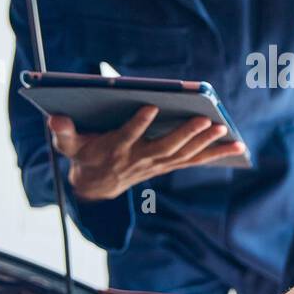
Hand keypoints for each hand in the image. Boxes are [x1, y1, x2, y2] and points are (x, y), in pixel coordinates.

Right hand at [48, 106, 245, 201]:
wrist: (96, 187)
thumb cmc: (83, 156)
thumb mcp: (68, 145)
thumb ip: (63, 132)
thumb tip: (55, 117)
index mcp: (115, 149)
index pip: (128, 136)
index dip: (138, 123)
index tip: (151, 107)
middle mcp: (139, 159)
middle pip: (165, 147)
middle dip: (185, 134)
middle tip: (205, 119)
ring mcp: (157, 164)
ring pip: (184, 155)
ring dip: (205, 143)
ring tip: (225, 129)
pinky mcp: (168, 165)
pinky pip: (195, 161)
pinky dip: (217, 154)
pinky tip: (238, 145)